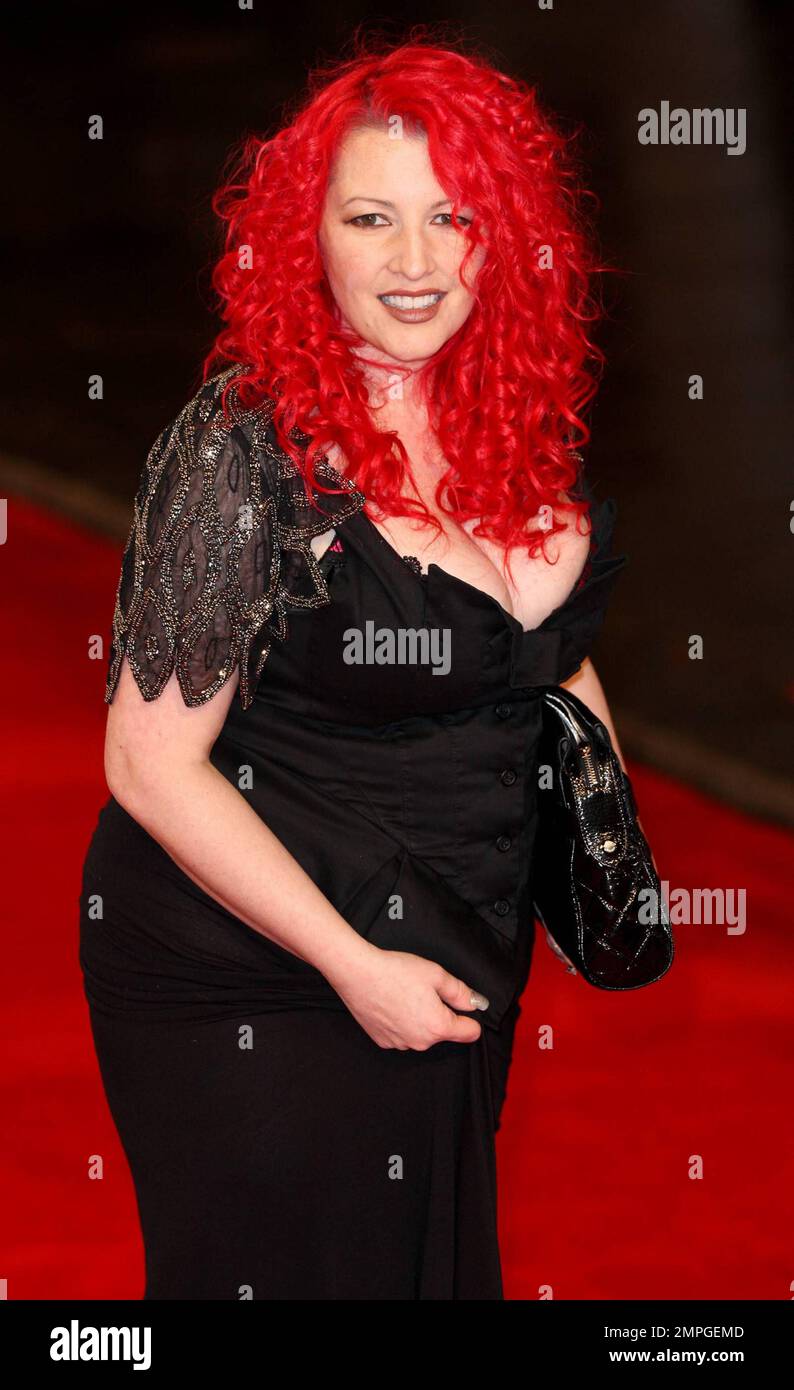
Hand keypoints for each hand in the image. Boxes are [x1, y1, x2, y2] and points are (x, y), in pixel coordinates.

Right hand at [327, 944, 487, 1050]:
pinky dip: (402, 1023)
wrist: (358, 973)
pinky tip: (393, 1004)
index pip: (470, 1033)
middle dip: (440, 1014)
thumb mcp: (437, 974)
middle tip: (425, 991)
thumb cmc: (395, 972)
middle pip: (443, 1032)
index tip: (460, 1005)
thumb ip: (461, 992)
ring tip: (405, 996)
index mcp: (438, 1026)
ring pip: (422, 1034)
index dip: (469, 1016)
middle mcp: (420, 1042)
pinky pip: (403, 1034)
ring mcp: (400, 1044)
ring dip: (420, 1019)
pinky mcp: (383, 1041)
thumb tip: (475, 1003)